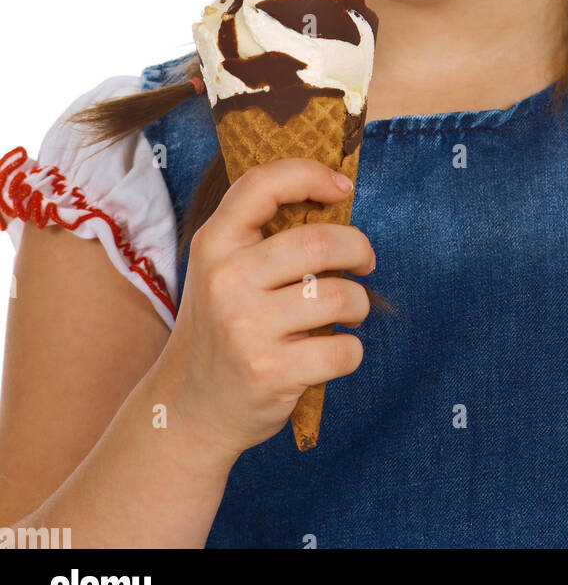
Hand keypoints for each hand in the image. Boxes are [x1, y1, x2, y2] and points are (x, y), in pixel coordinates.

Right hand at [153, 158, 375, 460]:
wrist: (186, 410)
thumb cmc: (222, 327)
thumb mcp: (221, 270)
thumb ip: (262, 234)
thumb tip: (336, 195)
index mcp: (214, 244)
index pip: (263, 184)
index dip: (310, 174)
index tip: (342, 186)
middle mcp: (226, 280)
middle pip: (320, 241)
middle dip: (359, 249)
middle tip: (364, 262)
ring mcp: (246, 328)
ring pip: (339, 296)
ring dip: (359, 304)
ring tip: (349, 312)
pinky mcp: (269, 372)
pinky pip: (343, 350)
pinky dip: (351, 350)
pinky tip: (333, 352)